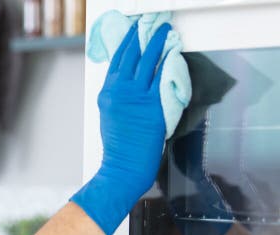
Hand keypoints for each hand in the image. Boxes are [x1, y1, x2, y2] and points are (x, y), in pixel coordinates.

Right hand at [71, 22, 171, 234]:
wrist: (124, 166)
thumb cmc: (120, 147)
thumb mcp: (111, 116)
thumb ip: (119, 96)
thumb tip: (131, 82)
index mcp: (107, 93)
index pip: (117, 60)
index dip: (126, 42)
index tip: (133, 30)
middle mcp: (118, 91)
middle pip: (130, 54)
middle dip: (140, 35)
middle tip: (149, 23)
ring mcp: (135, 96)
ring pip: (146, 60)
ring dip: (156, 42)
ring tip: (164, 30)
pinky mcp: (152, 103)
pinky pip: (161, 76)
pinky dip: (166, 60)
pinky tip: (172, 50)